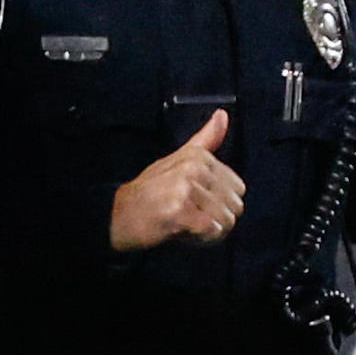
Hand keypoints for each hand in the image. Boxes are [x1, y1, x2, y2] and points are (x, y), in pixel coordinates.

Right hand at [109, 110, 242, 252]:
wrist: (117, 215)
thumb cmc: (149, 190)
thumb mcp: (176, 158)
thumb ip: (205, 139)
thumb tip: (222, 114)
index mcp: (197, 157)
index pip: (237, 188)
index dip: (221, 202)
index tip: (200, 205)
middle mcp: (193, 170)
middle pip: (234, 206)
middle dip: (218, 218)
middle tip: (192, 218)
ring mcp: (185, 191)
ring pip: (225, 221)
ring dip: (209, 232)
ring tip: (186, 227)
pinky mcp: (178, 213)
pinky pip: (210, 232)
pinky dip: (201, 240)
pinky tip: (183, 234)